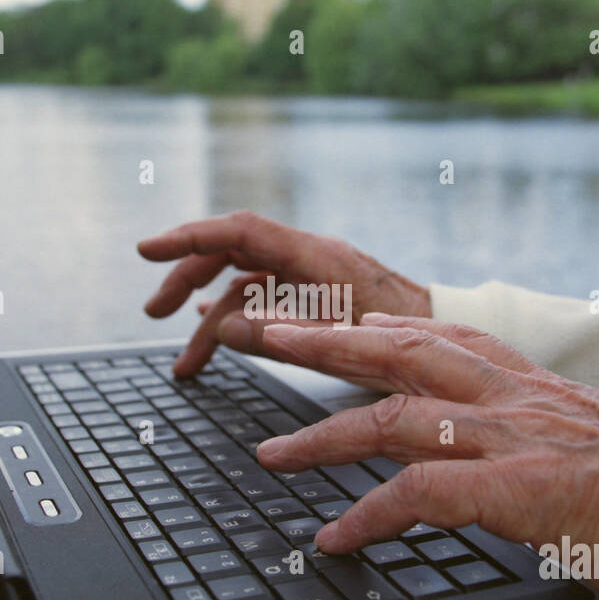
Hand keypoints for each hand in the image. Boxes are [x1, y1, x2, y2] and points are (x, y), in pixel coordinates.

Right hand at [137, 211, 429, 376]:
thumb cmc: (410, 339)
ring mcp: (311, 277)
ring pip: (244, 285)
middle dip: (187, 279)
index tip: (147, 250)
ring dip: (210, 322)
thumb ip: (279, 334)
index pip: (238, 232)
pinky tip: (214, 337)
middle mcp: (308, 257)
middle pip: (231, 254)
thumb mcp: (341, 341)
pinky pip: (264, 302)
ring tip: (186, 367)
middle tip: (153, 314)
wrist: (451, 337)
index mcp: (315, 256)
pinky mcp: (318, 298)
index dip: (188, 238)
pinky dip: (236, 323)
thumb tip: (220, 327)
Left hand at [255, 314, 598, 599]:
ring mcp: (512, 440)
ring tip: (269, 452)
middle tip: (265, 335)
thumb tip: (503, 463)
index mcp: (528, 383)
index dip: (375, 327)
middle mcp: (512, 397)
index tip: (331, 324)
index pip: (437, 335)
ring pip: (393, 418)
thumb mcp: (585, 444)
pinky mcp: (517, 491)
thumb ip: (533, 439)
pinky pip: (419, 497)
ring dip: (321, 435)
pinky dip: (367, 518)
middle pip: (399, 351)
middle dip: (325, 342)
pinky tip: (333, 541)